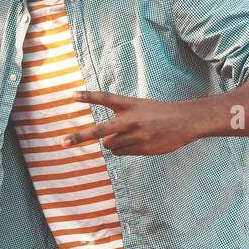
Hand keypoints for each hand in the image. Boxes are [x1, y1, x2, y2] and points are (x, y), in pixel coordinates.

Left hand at [65, 90, 202, 155]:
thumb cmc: (159, 113)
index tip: (72, 95)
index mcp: (130, 104)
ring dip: (111, 143)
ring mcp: (135, 136)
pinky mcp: (141, 149)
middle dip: (79, 137)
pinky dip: (121, 149)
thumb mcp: (140, 107)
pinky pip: (121, 153)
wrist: (185, 121)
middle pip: (99, 130)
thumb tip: (104, 141)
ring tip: (128, 135)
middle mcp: (130, 120)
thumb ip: (121, 118)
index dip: (88, 96)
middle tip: (63, 142)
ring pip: (109, 145)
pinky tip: (136, 142)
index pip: (105, 98)